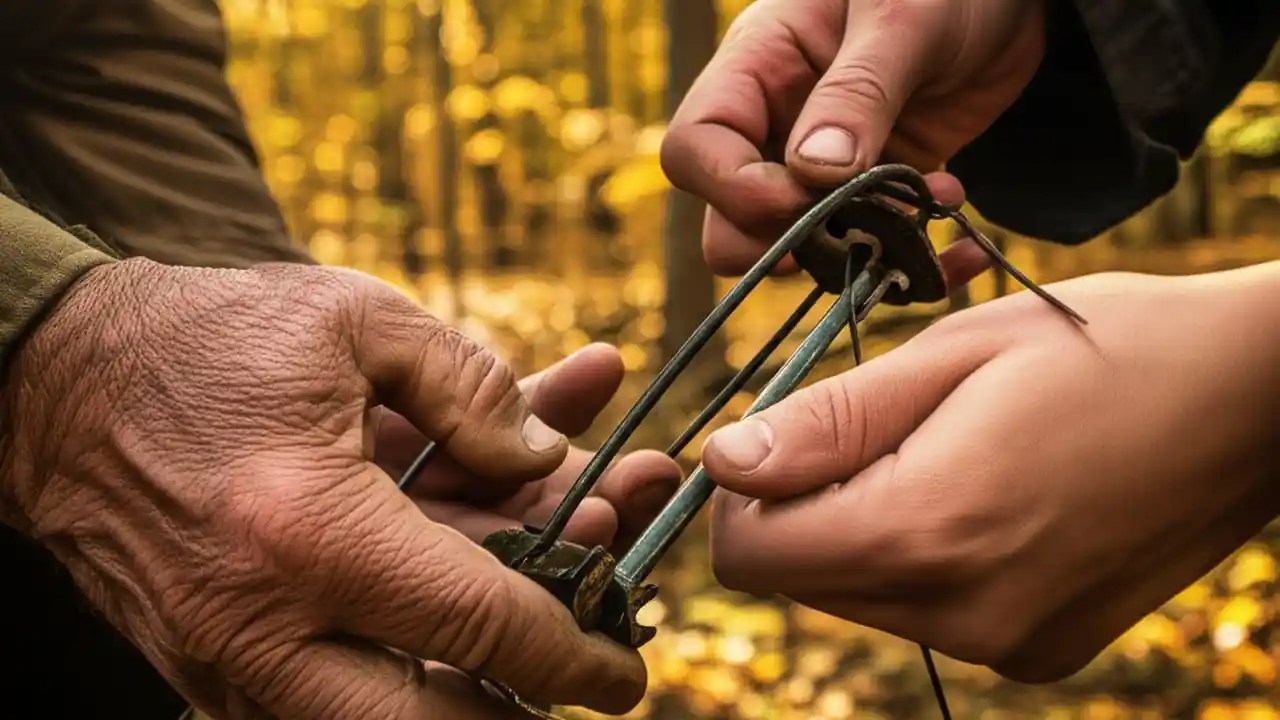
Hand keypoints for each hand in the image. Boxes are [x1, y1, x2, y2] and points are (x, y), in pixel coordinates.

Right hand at [0, 259, 645, 718]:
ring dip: (468, 681)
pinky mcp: (211, 665)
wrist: (53, 383)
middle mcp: (265, 626)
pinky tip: (454, 582)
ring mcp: (227, 662)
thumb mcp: (353, 321)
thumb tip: (546, 460)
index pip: (482, 624)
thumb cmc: (204, 340)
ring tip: (538, 604)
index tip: (625, 666)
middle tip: (588, 677)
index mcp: (312, 532)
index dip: (573, 651)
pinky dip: (402, 655)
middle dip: (522, 714)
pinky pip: (330, 688)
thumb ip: (472, 389)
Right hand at [662, 0, 1044, 273]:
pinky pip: (866, 251)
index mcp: (757, 67)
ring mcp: (823, 168)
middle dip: (787, 240)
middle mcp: (776, 124)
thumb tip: (811, 173)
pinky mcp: (874, 193)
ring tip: (929, 205)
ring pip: (794, 248)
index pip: (695, 149)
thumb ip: (856, 93)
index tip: (806, 195)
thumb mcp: (903, 19)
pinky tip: (960, 237)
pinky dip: (910, 263)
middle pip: (728, 219)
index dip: (735, 189)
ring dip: (859, 253)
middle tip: (861, 222)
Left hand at [703, 263, 1279, 680]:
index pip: (749, 554)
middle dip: (808, 507)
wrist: (1258, 397)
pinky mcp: (1041, 652)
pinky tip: (992, 495)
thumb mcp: (955, 353)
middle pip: (802, 579)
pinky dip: (927, 559)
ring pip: (859, 598)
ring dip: (867, 530)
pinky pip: (928, 613)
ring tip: (948, 453)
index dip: (744, 492)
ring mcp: (1007, 644)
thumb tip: (724, 462)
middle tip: (886, 428)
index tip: (790, 432)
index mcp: (929, 530)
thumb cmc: (1104, 347)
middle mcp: (963, 613)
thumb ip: (830, 419)